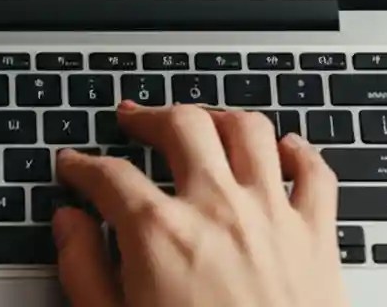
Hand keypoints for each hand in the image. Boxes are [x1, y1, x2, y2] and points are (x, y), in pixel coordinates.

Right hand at [52, 101, 346, 306]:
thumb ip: (84, 270)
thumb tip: (69, 225)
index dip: (82, 164)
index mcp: (160, 234)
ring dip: (219, 116)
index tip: (75, 165)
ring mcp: (272, 217)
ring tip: (201, 121)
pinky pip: (315, 172)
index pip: (108, 174)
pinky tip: (283, 148)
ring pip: (249, 129)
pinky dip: (299, 151)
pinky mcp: (317, 237)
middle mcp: (217, 209)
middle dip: (149, 116)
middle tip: (132, 120)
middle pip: (181, 126)